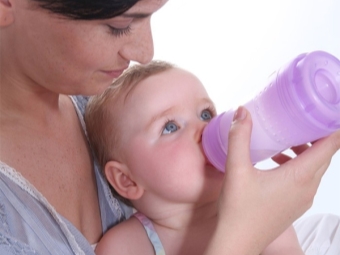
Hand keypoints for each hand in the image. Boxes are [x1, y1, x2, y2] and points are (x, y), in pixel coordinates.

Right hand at [204, 106, 339, 254]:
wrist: (238, 243)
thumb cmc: (239, 211)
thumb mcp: (237, 169)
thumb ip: (240, 138)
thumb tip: (243, 113)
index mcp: (300, 177)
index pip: (330, 146)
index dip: (333, 126)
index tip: (327, 110)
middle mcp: (308, 188)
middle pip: (324, 155)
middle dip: (316, 135)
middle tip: (301, 119)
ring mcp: (303, 199)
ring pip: (315, 168)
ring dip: (305, 150)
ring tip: (285, 140)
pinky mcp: (295, 205)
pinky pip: (306, 179)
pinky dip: (298, 165)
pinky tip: (275, 162)